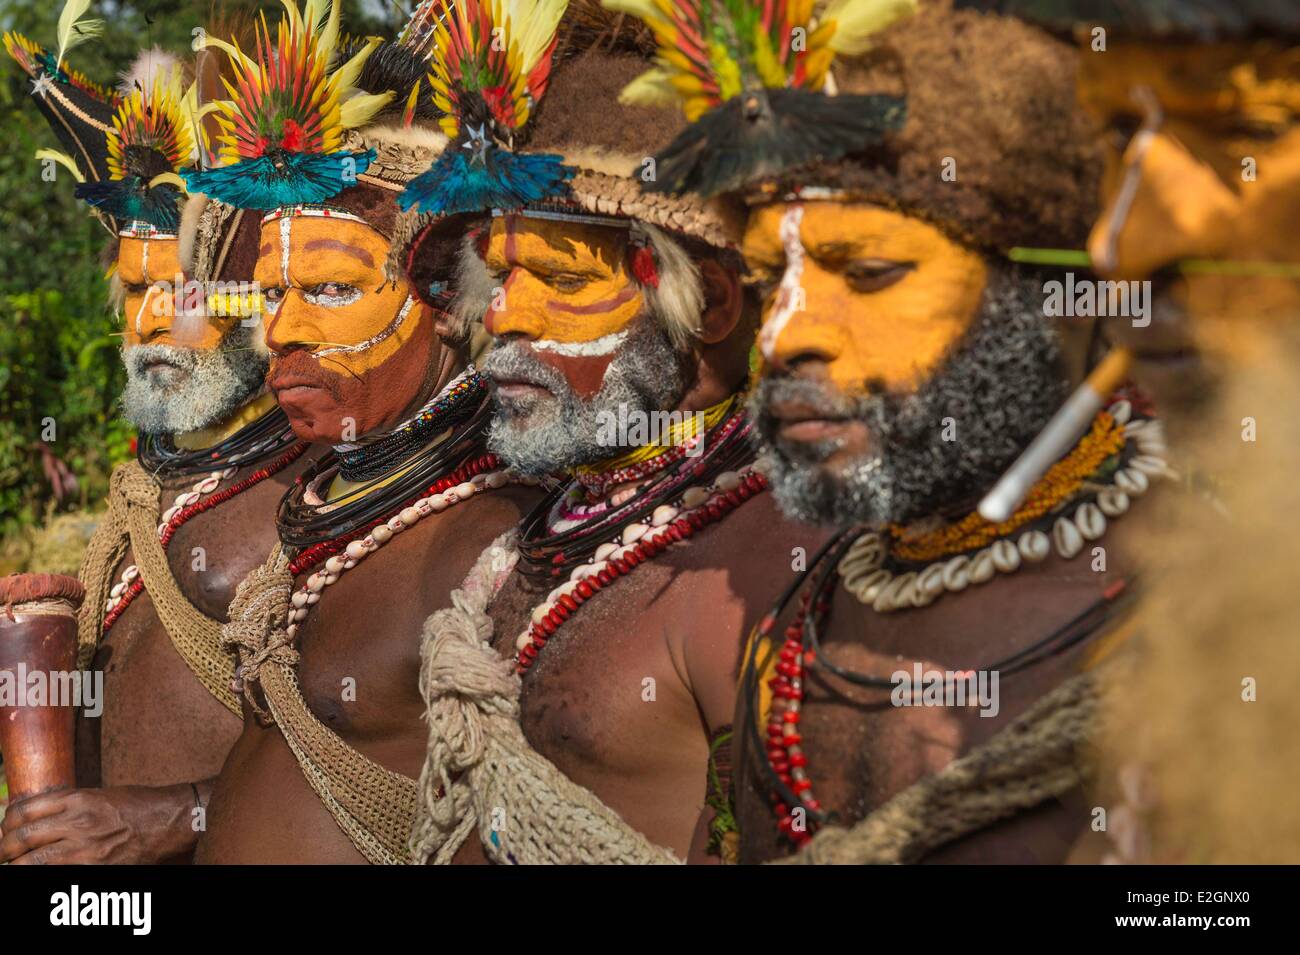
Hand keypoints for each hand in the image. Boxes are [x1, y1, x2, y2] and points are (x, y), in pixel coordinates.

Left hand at [0, 785, 199, 864]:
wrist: (169, 821)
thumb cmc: (137, 805)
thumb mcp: (99, 794)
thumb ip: (67, 804)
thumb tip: (35, 816)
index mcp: (78, 799)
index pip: (23, 812)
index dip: (7, 823)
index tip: (7, 830)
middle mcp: (77, 822)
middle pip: (21, 838)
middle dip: (5, 849)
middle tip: (5, 854)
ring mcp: (85, 848)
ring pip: (30, 863)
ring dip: (16, 866)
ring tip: (15, 866)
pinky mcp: (94, 868)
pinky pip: (55, 875)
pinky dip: (40, 875)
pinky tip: (39, 872)